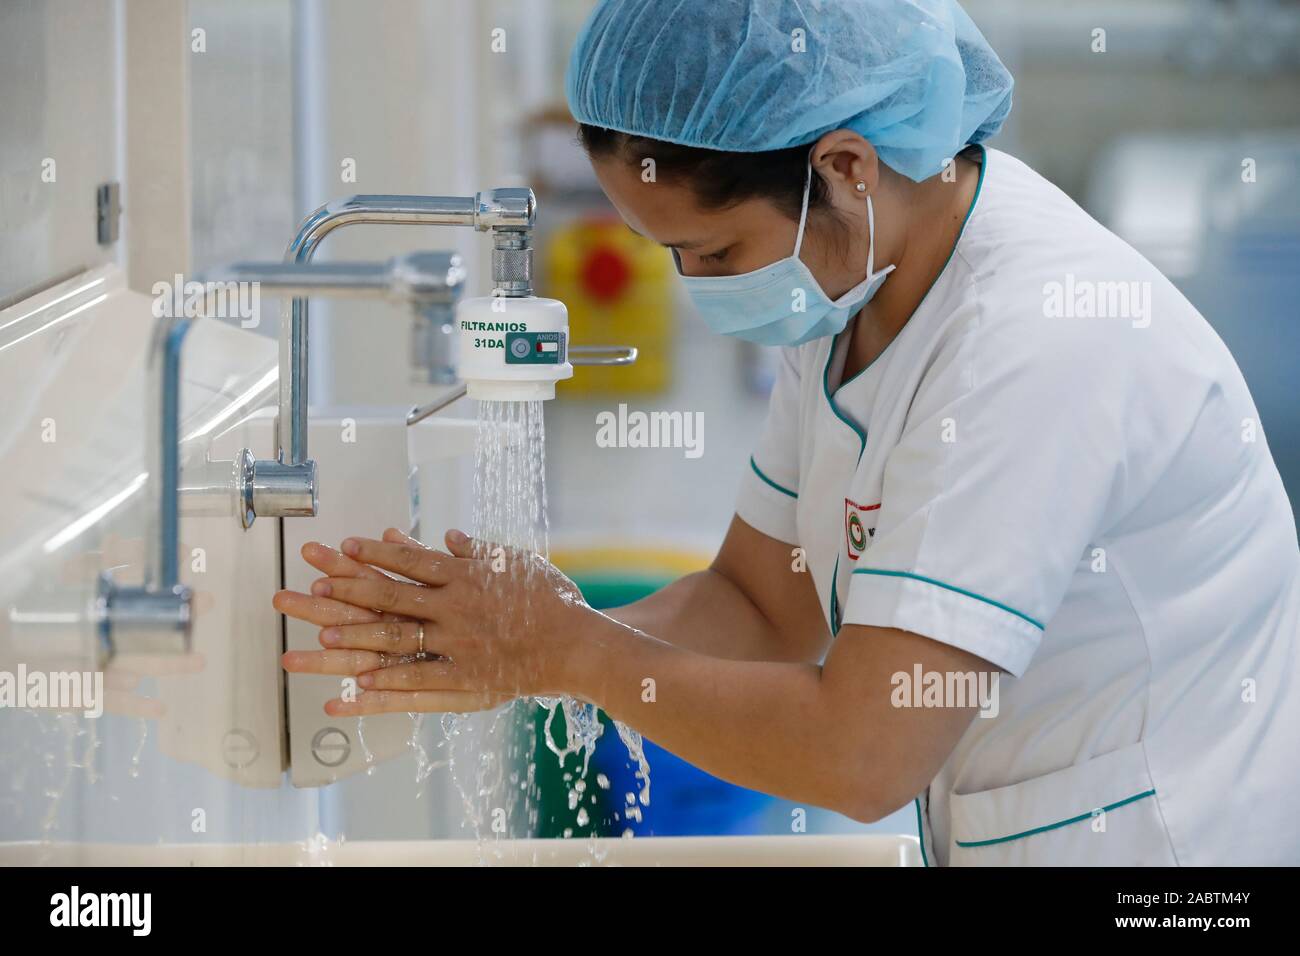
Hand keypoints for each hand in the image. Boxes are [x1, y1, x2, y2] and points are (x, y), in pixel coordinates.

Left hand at [275, 528, 592, 714]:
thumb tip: (446, 536)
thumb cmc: (551, 599)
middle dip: (343, 593)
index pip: (410, 560)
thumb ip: (477, 551)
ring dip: (352, 640)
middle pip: (389, 597)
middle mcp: (455, 608)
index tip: (341, 547)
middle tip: (304, 589)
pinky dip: (386, 685)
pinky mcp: (466, 679)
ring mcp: (457, 645)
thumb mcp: (515, 563)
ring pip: (395, 641)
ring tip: (314, 640)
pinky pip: (418, 683)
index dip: (373, 554)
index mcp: (465, 576)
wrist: (578, 645)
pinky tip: (354, 689)